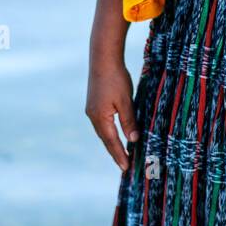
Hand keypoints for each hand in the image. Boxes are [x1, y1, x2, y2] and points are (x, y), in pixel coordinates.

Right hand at [85, 56, 138, 171]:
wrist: (103, 57)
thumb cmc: (116, 78)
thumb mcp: (126, 101)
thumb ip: (129, 121)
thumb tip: (133, 140)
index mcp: (100, 117)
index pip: (112, 142)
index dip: (119, 155)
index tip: (126, 168)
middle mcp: (93, 116)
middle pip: (105, 139)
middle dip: (115, 152)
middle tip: (125, 166)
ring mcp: (92, 109)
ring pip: (103, 132)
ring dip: (112, 143)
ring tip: (121, 154)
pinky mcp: (94, 103)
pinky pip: (102, 123)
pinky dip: (109, 132)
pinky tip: (114, 134)